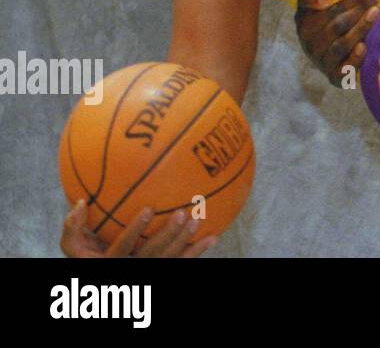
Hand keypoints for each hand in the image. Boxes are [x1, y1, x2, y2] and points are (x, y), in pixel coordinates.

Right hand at [61, 201, 216, 257]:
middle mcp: (131, 269)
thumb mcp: (74, 246)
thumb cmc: (88, 253)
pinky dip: (197, 251)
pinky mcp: (162, 270)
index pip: (123, 248)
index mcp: (109, 262)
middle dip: (167, 236)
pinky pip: (181, 264)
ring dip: (185, 240)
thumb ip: (72, 226)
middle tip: (181, 213)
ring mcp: (148, 271)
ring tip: (197, 219)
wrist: (102, 271)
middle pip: (151, 255)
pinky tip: (213, 236)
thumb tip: (80, 202)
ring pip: (169, 259)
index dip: (135, 231)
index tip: (149, 209)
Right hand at [294, 0, 379, 85]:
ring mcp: (323, 62)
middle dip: (361, 8)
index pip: (331, 9)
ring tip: (376, 13)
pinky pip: (343, 71)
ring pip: (341, 45)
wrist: (323, 54)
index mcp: (305, 25)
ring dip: (360, 28)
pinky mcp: (335, 78)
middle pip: (338, 25)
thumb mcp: (311, 5)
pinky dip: (354, 60)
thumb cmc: (322, 22)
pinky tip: (364, 47)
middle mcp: (312, 45)